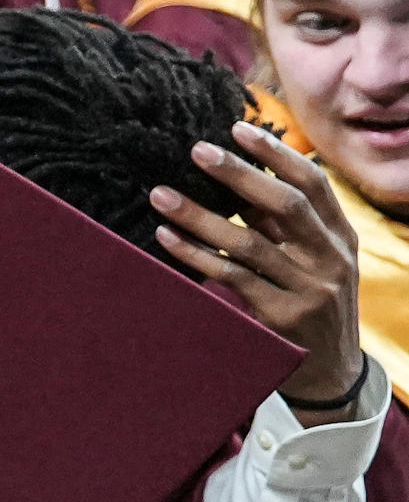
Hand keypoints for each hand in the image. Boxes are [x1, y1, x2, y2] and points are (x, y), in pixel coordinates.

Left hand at [157, 124, 369, 412]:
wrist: (331, 372)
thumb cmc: (312, 303)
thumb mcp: (314, 260)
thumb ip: (285, 225)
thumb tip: (239, 174)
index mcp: (341, 237)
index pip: (313, 184)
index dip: (276, 154)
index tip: (238, 128)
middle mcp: (330, 259)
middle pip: (284, 206)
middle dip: (239, 174)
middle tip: (196, 150)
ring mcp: (308, 289)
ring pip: (248, 243)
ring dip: (200, 216)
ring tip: (161, 194)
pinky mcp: (281, 317)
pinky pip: (230, 278)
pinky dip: (195, 255)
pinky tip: (166, 237)